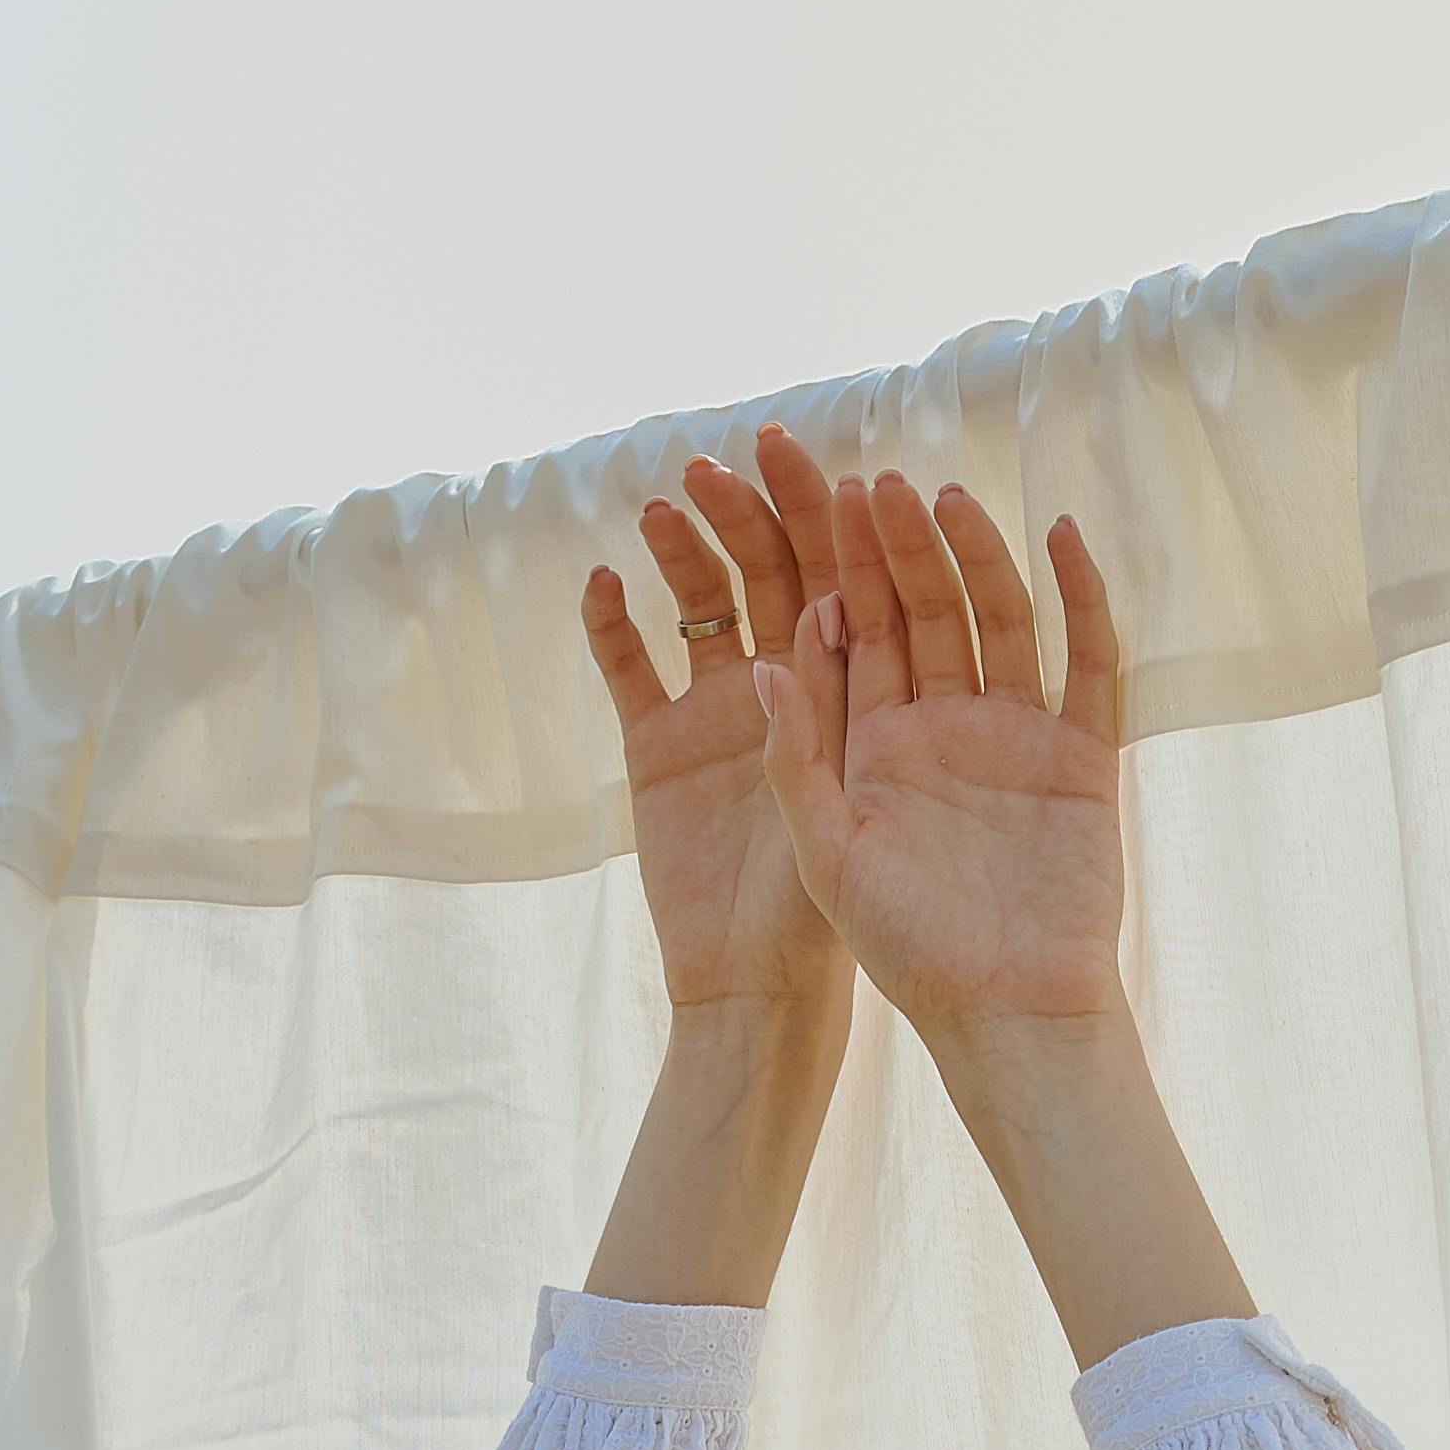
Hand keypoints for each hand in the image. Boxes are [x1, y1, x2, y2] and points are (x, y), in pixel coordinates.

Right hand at [580, 430, 852, 1044]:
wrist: (753, 990)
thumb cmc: (825, 913)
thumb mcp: (841, 806)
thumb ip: (830, 710)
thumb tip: (829, 601)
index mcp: (844, 691)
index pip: (839, 579)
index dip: (823, 517)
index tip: (806, 459)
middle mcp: (783, 687)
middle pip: (766, 574)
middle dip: (746, 512)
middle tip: (720, 461)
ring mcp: (716, 710)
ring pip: (699, 606)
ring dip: (681, 551)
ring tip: (661, 510)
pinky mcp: (657, 745)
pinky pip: (629, 668)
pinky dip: (614, 626)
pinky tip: (605, 584)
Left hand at [750, 474, 1125, 1061]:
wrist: (1009, 1018)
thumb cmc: (910, 956)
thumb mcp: (828, 858)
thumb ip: (793, 762)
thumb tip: (760, 660)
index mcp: (877, 746)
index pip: (856, 636)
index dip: (839, 568)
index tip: (817, 501)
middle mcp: (945, 726)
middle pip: (923, 611)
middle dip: (897, 547)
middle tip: (875, 479)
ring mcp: (1016, 733)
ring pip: (997, 620)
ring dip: (975, 558)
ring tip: (947, 497)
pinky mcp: (1082, 754)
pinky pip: (1086, 662)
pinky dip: (1080, 600)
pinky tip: (1061, 538)